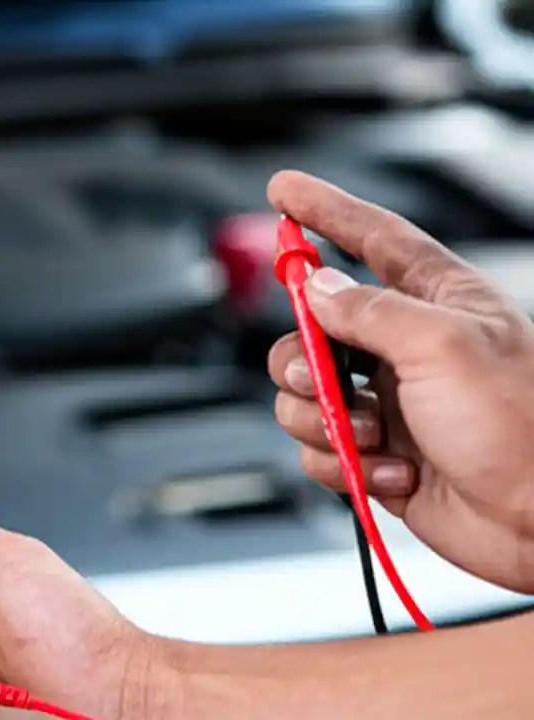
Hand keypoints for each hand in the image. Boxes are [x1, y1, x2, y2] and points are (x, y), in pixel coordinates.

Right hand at [267, 170, 533, 592]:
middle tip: (322, 377)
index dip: (324, 211)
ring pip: (304, 395)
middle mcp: (406, 347)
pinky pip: (318, 450)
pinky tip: (389, 473)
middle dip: (302, 357)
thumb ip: (368, 311)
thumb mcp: (443, 348)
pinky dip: (341, 465)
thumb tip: (316, 288)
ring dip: (324, 421)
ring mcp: (389, 402)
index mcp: (437, 303)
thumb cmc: (524, 429)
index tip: (283, 191)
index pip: (372, 238)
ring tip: (374, 438)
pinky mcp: (375, 455)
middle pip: (312, 327)